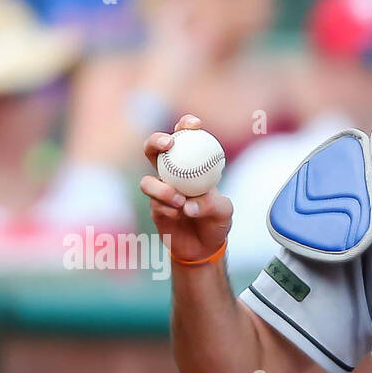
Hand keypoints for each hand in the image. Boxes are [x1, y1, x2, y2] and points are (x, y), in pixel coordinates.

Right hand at [140, 114, 231, 262]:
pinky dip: (166, 208)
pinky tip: (178, 214)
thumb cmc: (217, 221)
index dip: (185, 126)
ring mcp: (160, 190)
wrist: (205, 247)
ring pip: (148, 180)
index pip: (185, 139)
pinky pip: (154, 204)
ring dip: (162, 188)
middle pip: (153, 149)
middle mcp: (172, 174)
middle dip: (156, 141)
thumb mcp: (223, 211)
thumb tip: (187, 204)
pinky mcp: (154, 208)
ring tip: (180, 201)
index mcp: (191, 166)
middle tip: (169, 144)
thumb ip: (210, 204)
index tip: (194, 125)